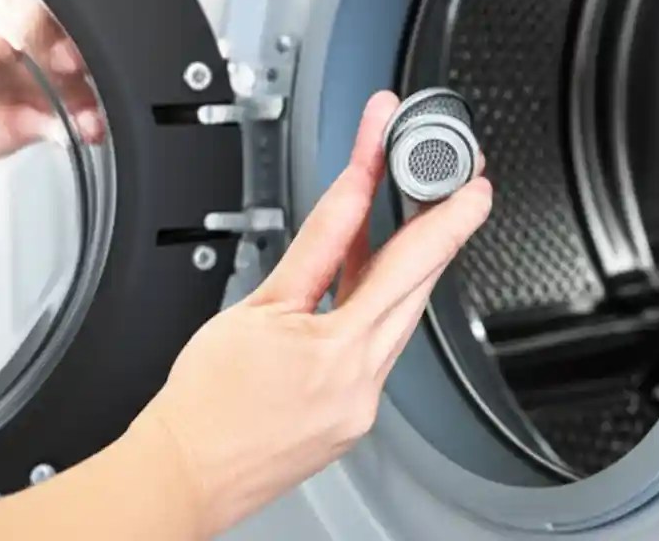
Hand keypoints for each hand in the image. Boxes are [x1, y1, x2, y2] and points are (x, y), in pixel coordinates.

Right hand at [131, 91, 492, 537]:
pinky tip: (366, 287)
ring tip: (409, 224)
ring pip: (402, 321)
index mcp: (341, 349)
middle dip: (440, 236)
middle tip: (455, 192)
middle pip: (419, 291)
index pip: (408, 262)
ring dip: (407, 271)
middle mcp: (364, 382)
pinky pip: (380, 353)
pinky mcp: (355, 419)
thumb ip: (317, 246)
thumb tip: (351, 194)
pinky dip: (377, 313)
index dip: (448, 218)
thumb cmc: (206, 401)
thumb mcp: (259, 304)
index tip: (473, 187)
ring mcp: (364, 405)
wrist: (186, 471)